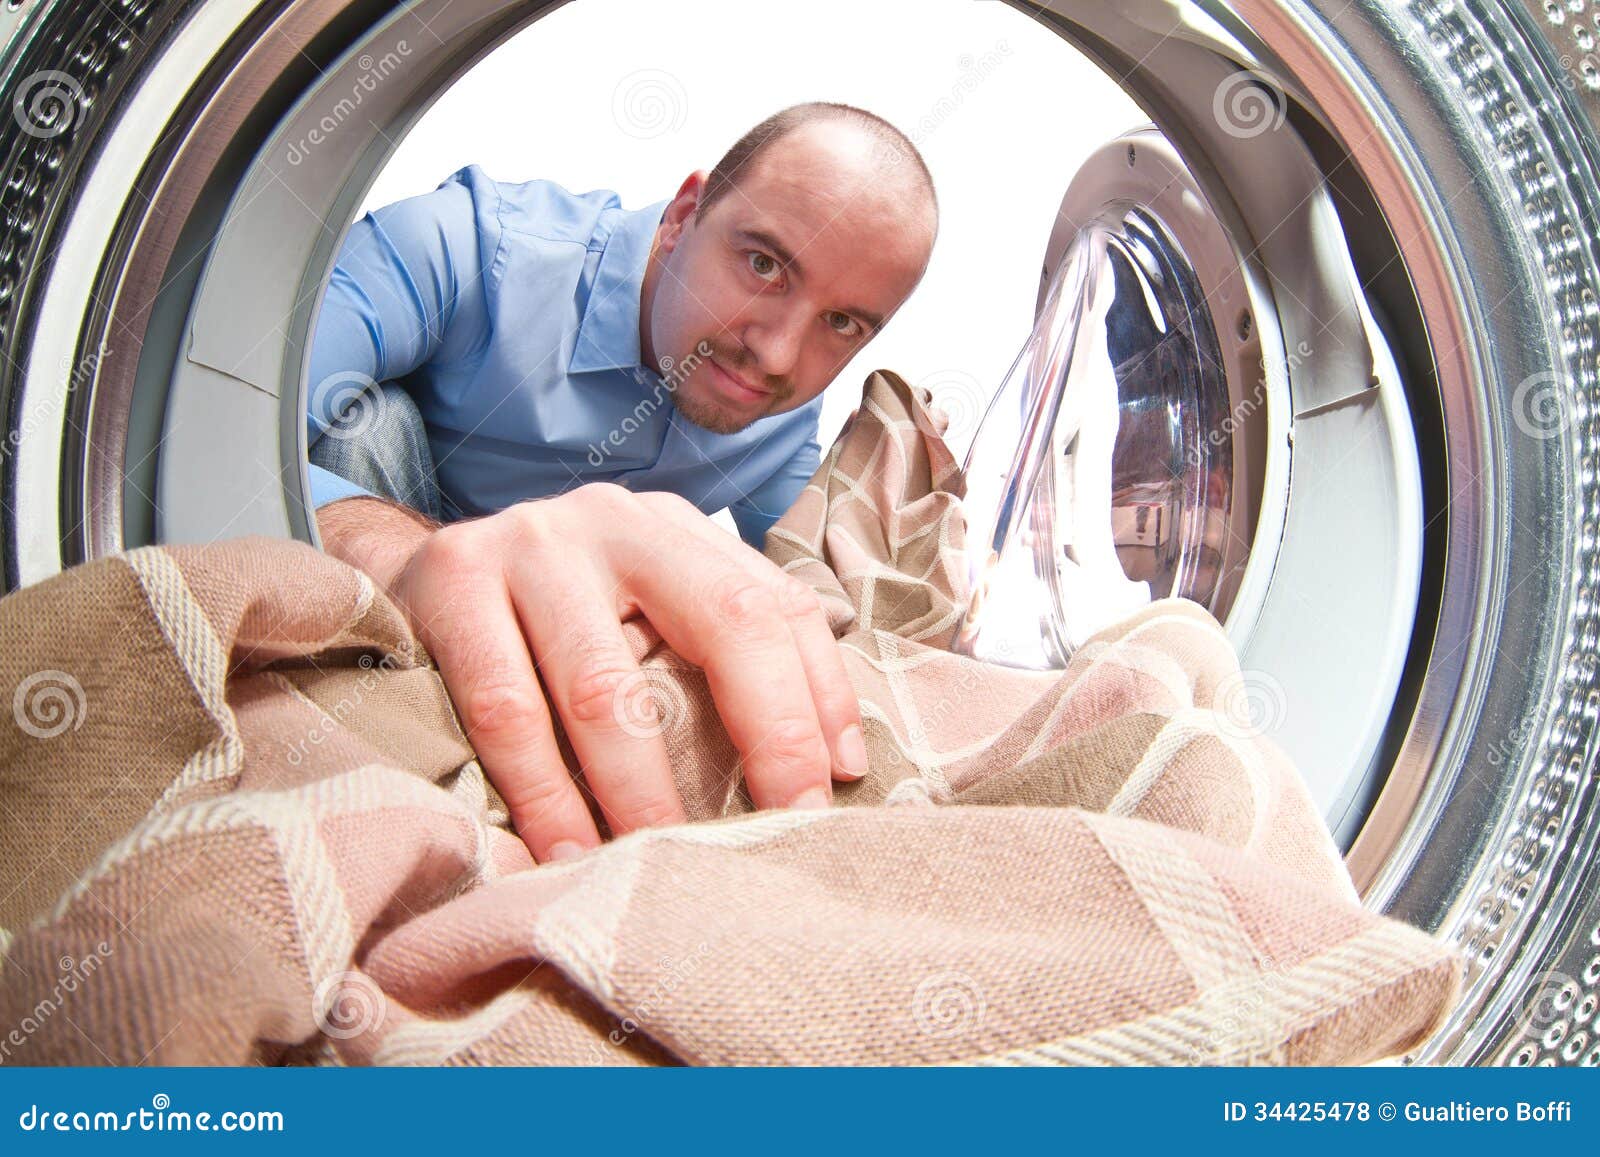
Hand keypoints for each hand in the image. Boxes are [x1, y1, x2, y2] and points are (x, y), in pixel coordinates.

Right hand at [386, 483, 866, 861]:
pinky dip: (542, 794)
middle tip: (778, 826)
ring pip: (608, 685)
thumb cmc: (549, 621)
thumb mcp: (641, 614)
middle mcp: (616, 522)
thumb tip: (835, 761)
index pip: (777, 602)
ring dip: (642, 791)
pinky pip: (508, 708)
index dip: (821, 695)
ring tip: (665, 862)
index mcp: (676, 530)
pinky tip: (563, 857)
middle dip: (768, 732)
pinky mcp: (454, 582)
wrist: (406, 580)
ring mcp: (531, 544)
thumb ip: (721, 659)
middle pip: (725, 619)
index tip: (835, 785)